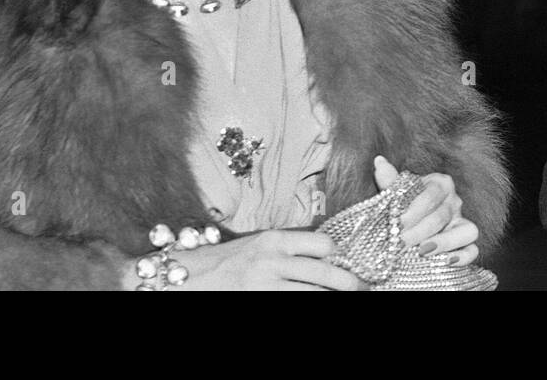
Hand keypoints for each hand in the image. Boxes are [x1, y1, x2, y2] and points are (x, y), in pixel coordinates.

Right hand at [126, 230, 367, 290]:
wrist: (182, 277)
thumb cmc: (221, 260)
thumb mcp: (256, 244)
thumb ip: (287, 249)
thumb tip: (322, 255)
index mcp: (274, 239)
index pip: (324, 243)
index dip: (339, 255)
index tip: (347, 263)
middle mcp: (272, 261)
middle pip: (326, 273)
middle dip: (349, 284)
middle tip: (364, 288)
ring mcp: (265, 286)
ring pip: (312, 295)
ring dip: (330, 297)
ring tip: (346, 297)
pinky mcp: (257, 302)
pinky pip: (292, 307)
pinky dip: (306, 305)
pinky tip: (316, 305)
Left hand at [373, 155, 479, 264]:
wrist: (412, 222)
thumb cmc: (406, 204)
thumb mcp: (398, 192)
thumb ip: (390, 180)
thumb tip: (379, 162)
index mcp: (440, 183)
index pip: (430, 196)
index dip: (412, 211)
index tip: (395, 223)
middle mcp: (455, 201)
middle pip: (442, 216)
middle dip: (419, 232)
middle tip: (400, 243)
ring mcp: (463, 222)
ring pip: (466, 231)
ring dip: (444, 242)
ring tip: (422, 251)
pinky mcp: (466, 243)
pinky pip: (473, 249)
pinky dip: (464, 256)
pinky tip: (446, 262)